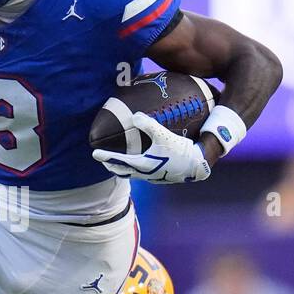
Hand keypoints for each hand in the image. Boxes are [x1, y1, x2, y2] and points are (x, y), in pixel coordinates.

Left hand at [91, 112, 211, 182]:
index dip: (106, 157)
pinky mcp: (162, 177)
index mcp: (142, 164)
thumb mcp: (164, 135)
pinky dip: (137, 169)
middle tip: (104, 162)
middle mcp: (145, 174)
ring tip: (120, 164)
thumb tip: (134, 116)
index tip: (94, 154)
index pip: (119, 161)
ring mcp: (154, 177)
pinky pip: (144, 174)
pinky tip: (143, 162)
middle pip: (123, 172)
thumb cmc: (181, 150)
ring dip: (124, 169)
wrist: (198, 165)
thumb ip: (148, 124)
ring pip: (133, 175)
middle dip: (112, 166)